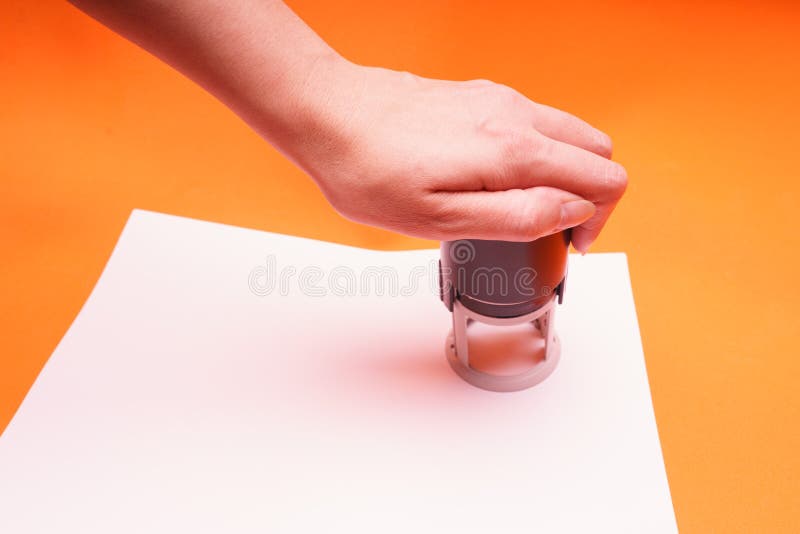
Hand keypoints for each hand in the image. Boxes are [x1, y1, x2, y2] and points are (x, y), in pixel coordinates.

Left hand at [293, 59, 626, 251]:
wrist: (328, 115)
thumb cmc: (368, 170)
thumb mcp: (440, 219)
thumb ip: (516, 217)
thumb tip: (573, 211)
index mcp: (513, 151)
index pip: (604, 180)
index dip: (597, 221)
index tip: (568, 243)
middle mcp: (515, 115)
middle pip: (598, 152)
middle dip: (592, 195)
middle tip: (553, 226)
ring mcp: (500, 100)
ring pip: (571, 134)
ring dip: (567, 172)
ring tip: (526, 204)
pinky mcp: (481, 96)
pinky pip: (537, 123)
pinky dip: (540, 153)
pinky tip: (499, 177)